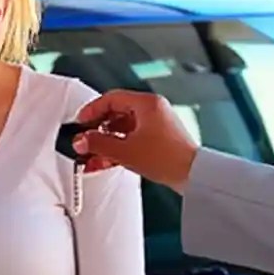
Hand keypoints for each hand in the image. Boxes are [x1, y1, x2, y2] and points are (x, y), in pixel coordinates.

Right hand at [72, 90, 198, 193]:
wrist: (193, 176)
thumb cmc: (169, 158)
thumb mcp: (125, 150)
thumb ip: (98, 144)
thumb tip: (81, 140)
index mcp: (147, 104)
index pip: (111, 99)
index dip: (92, 110)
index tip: (80, 122)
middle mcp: (153, 111)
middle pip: (116, 114)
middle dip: (97, 130)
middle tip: (84, 140)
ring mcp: (156, 126)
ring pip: (122, 129)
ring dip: (105, 142)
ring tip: (90, 155)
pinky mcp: (158, 141)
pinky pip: (131, 140)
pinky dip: (117, 149)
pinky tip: (104, 161)